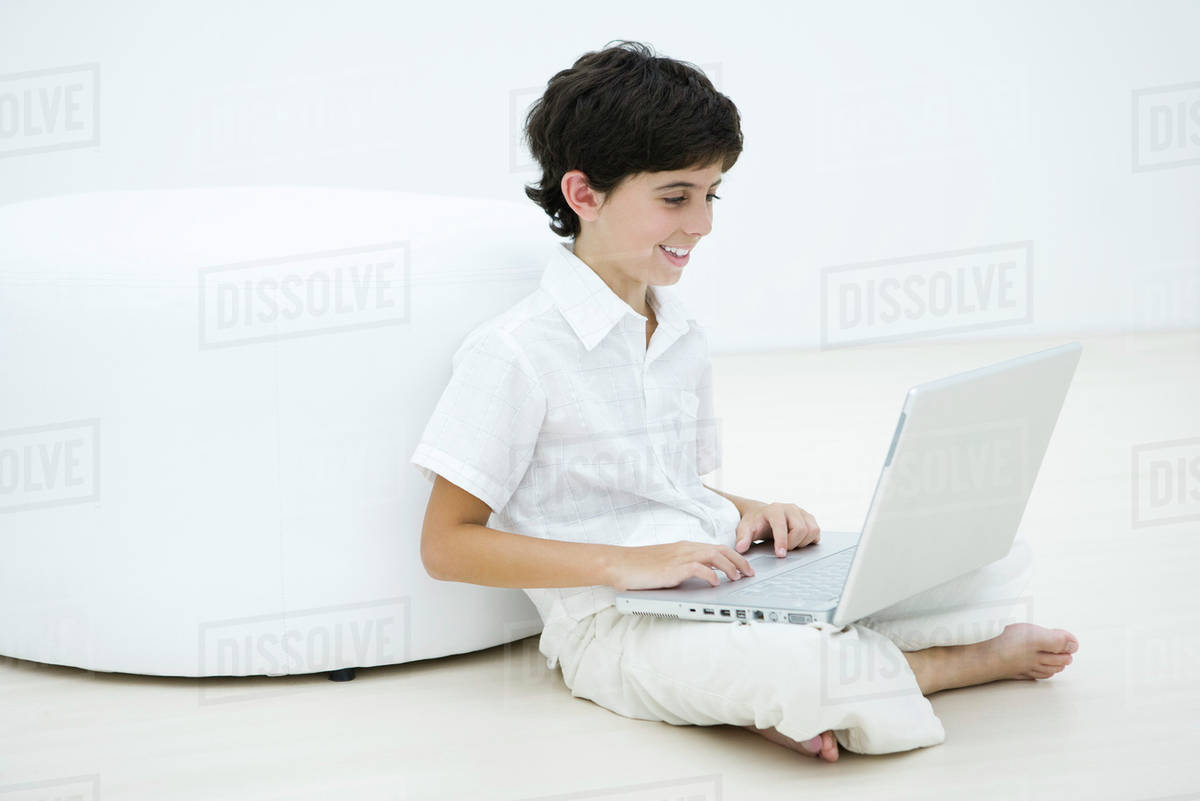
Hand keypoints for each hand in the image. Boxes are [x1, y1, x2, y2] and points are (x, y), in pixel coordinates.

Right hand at [605, 540, 756, 591]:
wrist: (619, 563)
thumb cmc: (639, 566)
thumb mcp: (666, 564)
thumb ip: (683, 567)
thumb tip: (698, 577)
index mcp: (685, 547)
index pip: (716, 547)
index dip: (734, 556)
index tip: (744, 566)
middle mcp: (686, 548)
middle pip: (721, 549)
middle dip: (739, 560)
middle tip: (750, 573)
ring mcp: (680, 556)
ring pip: (715, 556)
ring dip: (730, 567)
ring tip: (738, 578)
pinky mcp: (673, 568)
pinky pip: (699, 568)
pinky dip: (711, 575)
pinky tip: (716, 583)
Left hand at [734, 502, 820, 556]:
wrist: (762, 515)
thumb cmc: (755, 523)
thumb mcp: (745, 529)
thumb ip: (742, 538)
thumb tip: (741, 548)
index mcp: (774, 509)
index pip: (782, 525)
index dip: (782, 541)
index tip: (780, 554)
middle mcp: (790, 508)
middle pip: (801, 529)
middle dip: (793, 543)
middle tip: (783, 550)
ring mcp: (801, 512)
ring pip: (812, 530)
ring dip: (802, 542)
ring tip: (790, 545)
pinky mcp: (809, 518)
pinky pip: (817, 531)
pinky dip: (810, 540)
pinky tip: (798, 542)